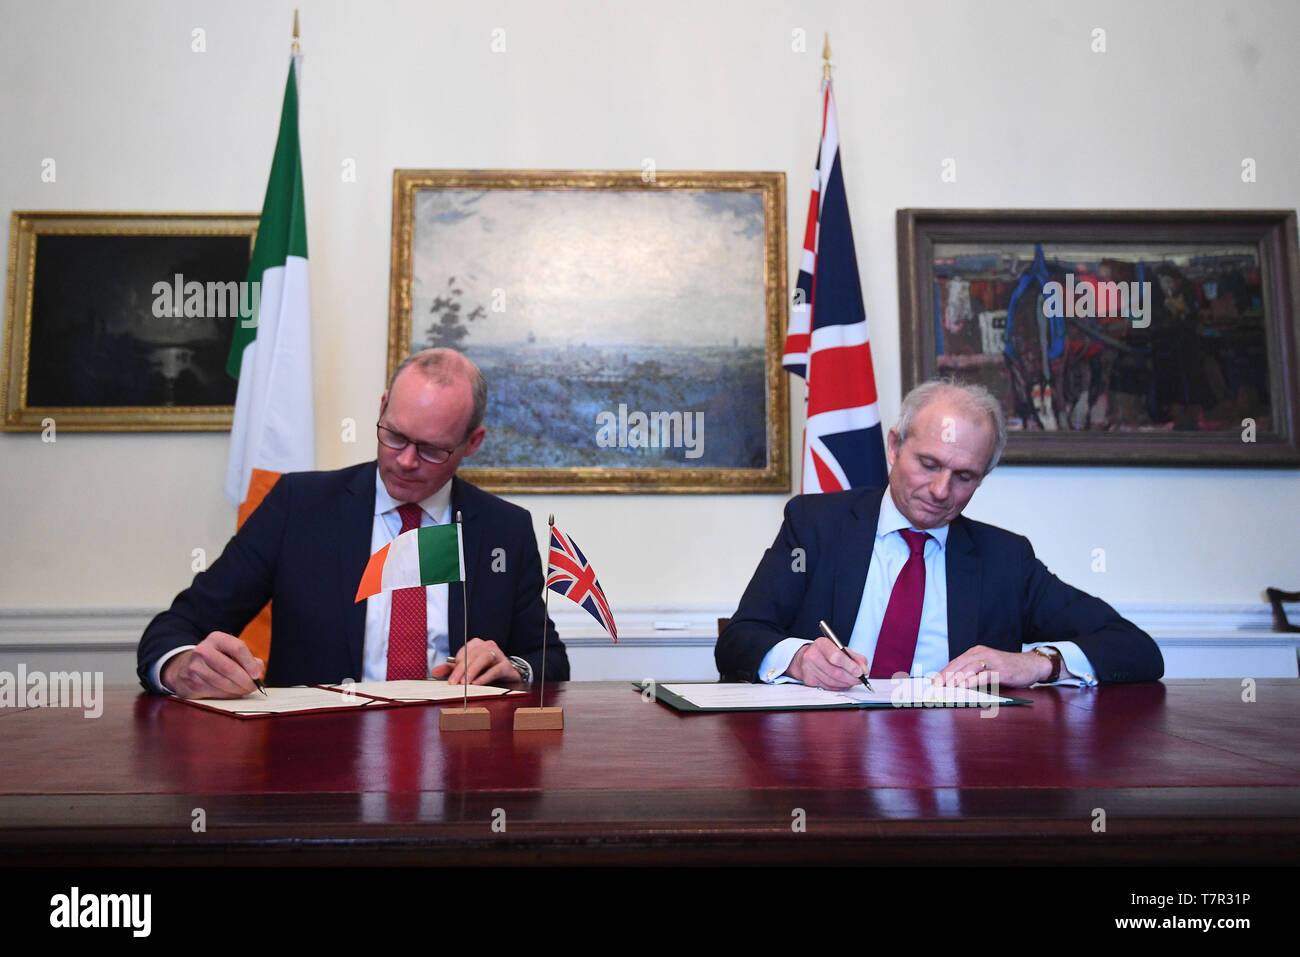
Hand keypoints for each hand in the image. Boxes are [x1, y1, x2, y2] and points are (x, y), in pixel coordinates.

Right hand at [161, 631, 264, 698]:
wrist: (186, 667)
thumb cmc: (217, 659)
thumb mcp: (230, 652)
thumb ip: (248, 659)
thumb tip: (257, 671)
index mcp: (216, 639)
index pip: (237, 648)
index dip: (250, 663)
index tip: (257, 674)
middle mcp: (203, 651)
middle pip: (230, 668)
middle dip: (245, 680)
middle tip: (253, 687)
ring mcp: (194, 667)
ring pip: (222, 683)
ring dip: (238, 690)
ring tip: (245, 690)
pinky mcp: (191, 683)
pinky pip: (214, 692)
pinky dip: (227, 695)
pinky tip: (232, 693)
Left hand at [431, 637, 520, 684]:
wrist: (508, 679)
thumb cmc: (486, 673)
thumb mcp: (467, 671)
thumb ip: (452, 670)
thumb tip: (435, 672)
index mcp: (477, 645)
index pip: (464, 652)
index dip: (456, 666)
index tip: (450, 680)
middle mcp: (488, 646)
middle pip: (473, 654)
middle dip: (461, 670)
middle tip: (454, 683)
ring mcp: (499, 655)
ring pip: (484, 658)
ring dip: (473, 671)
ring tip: (465, 683)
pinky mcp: (507, 666)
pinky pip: (496, 669)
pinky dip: (485, 677)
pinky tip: (477, 683)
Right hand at [784, 636, 869, 689]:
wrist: (807, 657)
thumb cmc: (827, 652)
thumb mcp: (841, 649)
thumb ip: (856, 658)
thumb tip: (864, 670)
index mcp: (821, 644)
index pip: (836, 657)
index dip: (850, 666)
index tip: (860, 672)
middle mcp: (812, 656)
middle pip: (835, 672)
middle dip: (851, 678)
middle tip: (860, 679)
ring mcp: (808, 669)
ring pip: (833, 682)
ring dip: (846, 684)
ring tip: (853, 681)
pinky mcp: (809, 680)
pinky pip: (828, 687)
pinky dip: (839, 687)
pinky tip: (843, 683)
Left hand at [934, 645, 1052, 688]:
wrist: (1032, 665)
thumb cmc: (1006, 669)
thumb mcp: (987, 668)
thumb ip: (972, 674)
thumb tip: (953, 686)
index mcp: (976, 653)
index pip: (955, 663)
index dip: (942, 673)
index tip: (931, 684)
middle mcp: (982, 654)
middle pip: (959, 664)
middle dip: (945, 676)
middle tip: (934, 688)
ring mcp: (993, 662)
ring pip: (969, 668)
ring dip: (956, 678)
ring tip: (945, 688)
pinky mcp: (1002, 671)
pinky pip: (985, 675)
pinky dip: (973, 681)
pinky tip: (964, 687)